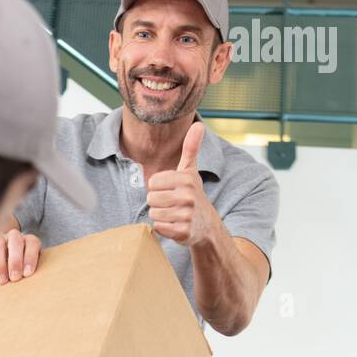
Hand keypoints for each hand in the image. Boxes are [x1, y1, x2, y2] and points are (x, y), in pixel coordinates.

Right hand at [0, 228, 41, 284]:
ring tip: (2, 280)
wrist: (7, 266)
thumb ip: (30, 272)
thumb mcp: (29, 269)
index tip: (27, 273)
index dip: (30, 257)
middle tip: (15, 278)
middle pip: (15, 241)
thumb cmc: (22, 271)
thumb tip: (29, 282)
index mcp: (29, 241)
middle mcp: (14, 237)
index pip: (32, 243)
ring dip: (0, 264)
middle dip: (15, 260)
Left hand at [146, 122, 214, 247]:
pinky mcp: (183, 232)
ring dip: (160, 215)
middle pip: (150, 198)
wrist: (206, 224)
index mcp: (186, 179)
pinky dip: (163, 228)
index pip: (152, 182)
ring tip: (172, 214)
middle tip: (171, 204)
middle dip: (157, 202)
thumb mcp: (191, 171)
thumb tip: (198, 125)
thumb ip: (191, 148)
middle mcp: (188, 196)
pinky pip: (159, 228)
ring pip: (153, 213)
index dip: (157, 188)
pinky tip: (174, 225)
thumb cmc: (193, 195)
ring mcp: (186, 215)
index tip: (169, 190)